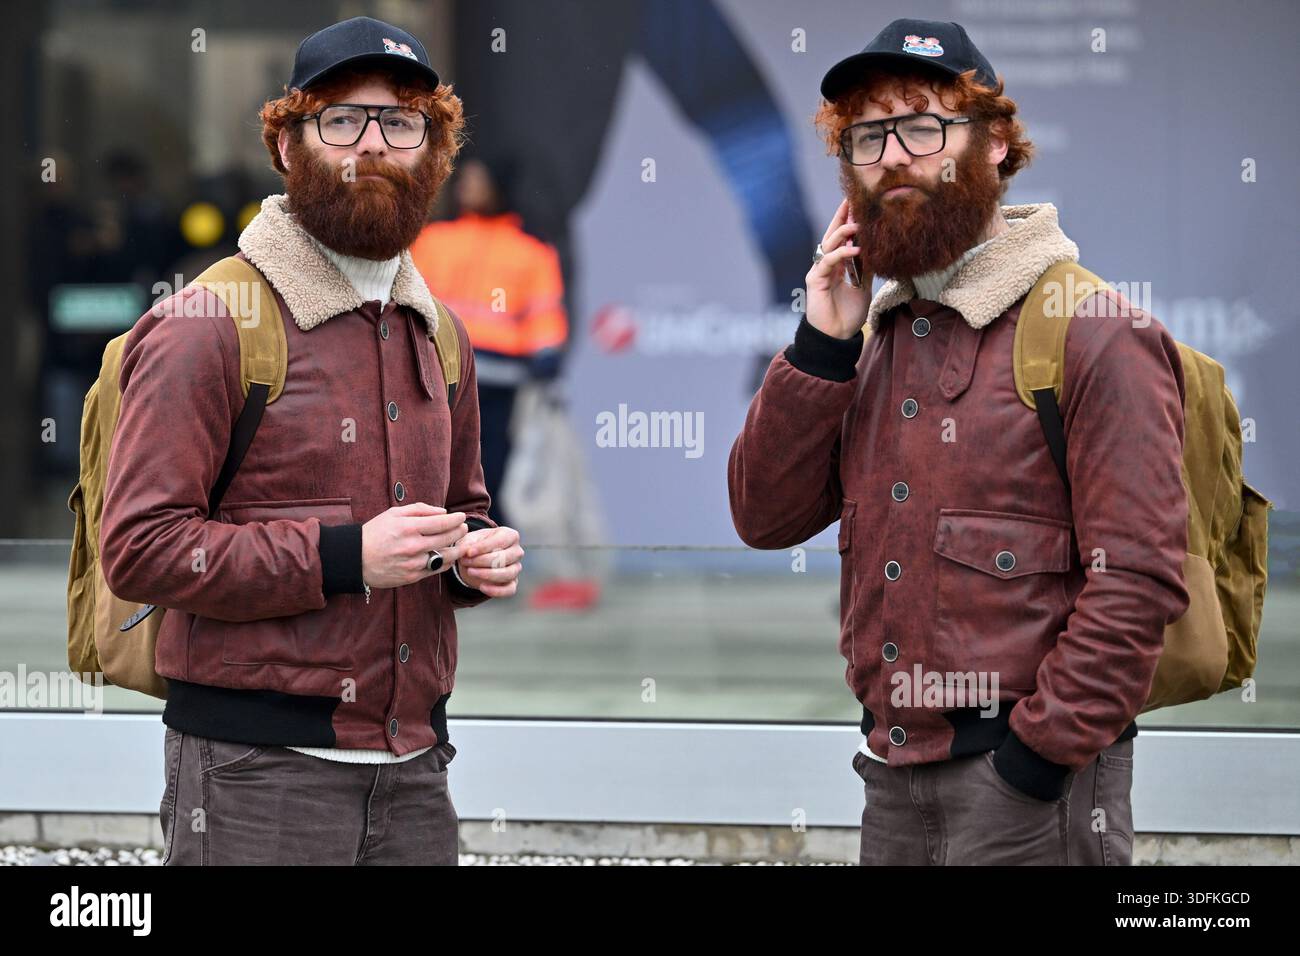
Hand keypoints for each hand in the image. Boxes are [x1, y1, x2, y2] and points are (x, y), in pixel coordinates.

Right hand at [361, 503, 467, 589]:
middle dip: (459, 532)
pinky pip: (435, 570)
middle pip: (447, 539)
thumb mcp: (394, 514)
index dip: (455, 519)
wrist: (356, 558)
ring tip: (460, 545)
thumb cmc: (376, 533)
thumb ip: (420, 509)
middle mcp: (412, 546)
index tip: (461, 517)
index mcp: (408, 528)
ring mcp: (413, 563)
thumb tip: (443, 511)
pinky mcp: (411, 577)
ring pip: (445, 557)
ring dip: (457, 550)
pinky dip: (445, 563)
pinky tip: (448, 557)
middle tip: (463, 528)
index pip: (441, 522)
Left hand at [454, 525, 523, 597]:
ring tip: (470, 572)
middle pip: (504, 558)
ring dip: (487, 574)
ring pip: (508, 573)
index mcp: (510, 535)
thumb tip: (467, 552)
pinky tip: (482, 587)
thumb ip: (468, 544)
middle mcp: (517, 551)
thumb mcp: (469, 540)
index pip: (501, 541)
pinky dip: (496, 590)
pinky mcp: (513, 583)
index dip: (483, 547)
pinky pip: (509, 589)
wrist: (475, 560)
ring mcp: (516, 568)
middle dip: (482, 561)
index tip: (468, 552)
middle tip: (465, 561)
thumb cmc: (475, 545)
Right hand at [805, 198, 872, 338]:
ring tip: (858, 224)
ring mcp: (819, 271)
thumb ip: (866, 268)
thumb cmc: (848, 315)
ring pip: (828, 245)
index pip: (842, 238)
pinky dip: (841, 254)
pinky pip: (828, 262)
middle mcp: (825, 265)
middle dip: (841, 217)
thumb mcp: (863, 287)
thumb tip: (877, 250)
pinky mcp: (815, 280)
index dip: (848, 221)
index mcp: (836, 265)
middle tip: (851, 200)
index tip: (858, 204)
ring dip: (843, 233)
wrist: (837, 336)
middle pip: (832, 234)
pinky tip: (856, 250)